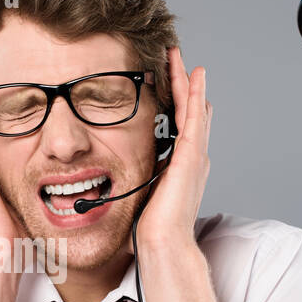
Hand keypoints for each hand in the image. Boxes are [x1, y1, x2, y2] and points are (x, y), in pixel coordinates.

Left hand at [135, 47, 211, 249]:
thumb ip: (132, 184)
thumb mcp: (139, 197)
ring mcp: (195, 156)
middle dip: (182, 84)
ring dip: (187, 81)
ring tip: (181, 57)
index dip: (173, 102)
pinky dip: (195, 94)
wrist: (162, 244)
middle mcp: (193, 158)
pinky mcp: (192, 157)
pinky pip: (195, 117)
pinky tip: (194, 74)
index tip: (162, 81)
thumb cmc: (149, 231)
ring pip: (194, 108)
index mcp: (180, 167)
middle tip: (175, 59)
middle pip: (189, 111)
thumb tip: (106, 187)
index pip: (179, 125)